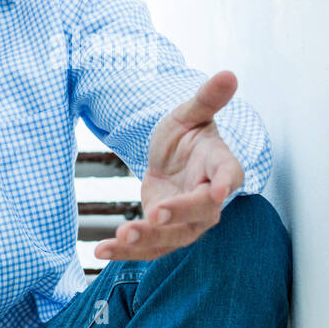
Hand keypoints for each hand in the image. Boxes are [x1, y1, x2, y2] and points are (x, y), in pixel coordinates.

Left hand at [94, 70, 245, 261]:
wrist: (173, 158)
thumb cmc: (188, 135)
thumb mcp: (190, 113)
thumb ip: (207, 99)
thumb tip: (228, 74)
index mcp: (222, 168)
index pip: (228, 177)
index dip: (224, 184)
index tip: (218, 192)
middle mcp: (210, 200)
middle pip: (201, 213)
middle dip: (178, 214)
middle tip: (154, 214)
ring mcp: (188, 222)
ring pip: (173, 238)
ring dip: (147, 241)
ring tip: (120, 238)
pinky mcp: (164, 234)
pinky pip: (148, 249)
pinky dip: (125, 253)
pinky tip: (100, 251)